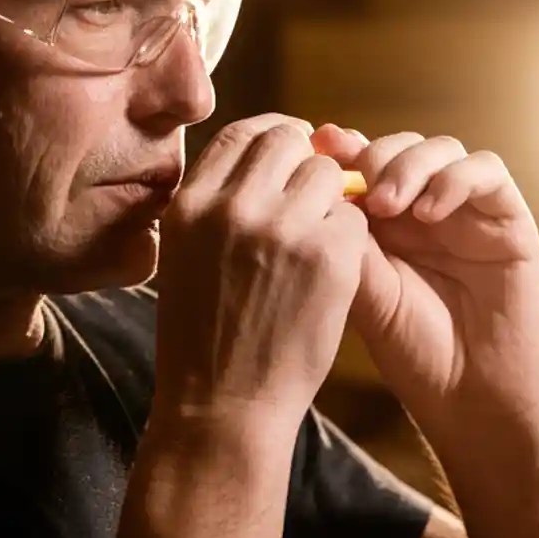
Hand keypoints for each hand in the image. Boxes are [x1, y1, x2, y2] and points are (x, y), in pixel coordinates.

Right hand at [154, 114, 368, 429]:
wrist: (223, 405)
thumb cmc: (202, 337)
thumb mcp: (183, 256)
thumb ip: (215, 205)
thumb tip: (259, 163)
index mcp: (190, 203)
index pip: (241, 132)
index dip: (271, 138)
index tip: (287, 154)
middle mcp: (232, 205)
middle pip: (287, 141)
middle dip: (306, 162)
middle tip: (314, 197)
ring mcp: (282, 227)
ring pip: (327, 175)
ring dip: (331, 201)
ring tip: (319, 244)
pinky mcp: (328, 255)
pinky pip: (354, 218)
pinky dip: (350, 239)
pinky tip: (331, 273)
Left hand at [312, 125, 538, 429]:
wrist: (466, 392)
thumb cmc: (408, 347)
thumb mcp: (363, 291)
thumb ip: (345, 240)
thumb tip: (316, 185)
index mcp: (382, 218)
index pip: (362, 159)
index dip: (340, 149)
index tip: (316, 150)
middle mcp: (423, 206)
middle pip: (400, 145)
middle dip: (376, 156)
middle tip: (362, 194)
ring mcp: (465, 210)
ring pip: (442, 148)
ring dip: (411, 164)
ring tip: (388, 203)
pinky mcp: (507, 219)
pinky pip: (488, 172)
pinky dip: (455, 179)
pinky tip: (428, 212)